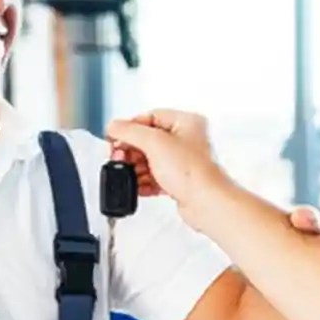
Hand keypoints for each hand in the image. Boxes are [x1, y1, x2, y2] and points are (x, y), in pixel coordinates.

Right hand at [105, 109, 230, 215]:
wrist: (206, 203)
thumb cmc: (193, 172)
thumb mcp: (154, 143)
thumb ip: (129, 132)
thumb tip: (113, 127)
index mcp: (186, 122)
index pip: (150, 116)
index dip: (131, 126)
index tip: (116, 136)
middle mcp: (187, 139)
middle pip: (148, 139)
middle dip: (131, 150)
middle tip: (120, 157)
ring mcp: (183, 161)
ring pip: (150, 159)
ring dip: (136, 167)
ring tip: (129, 173)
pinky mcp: (179, 180)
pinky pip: (155, 177)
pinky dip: (144, 181)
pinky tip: (138, 186)